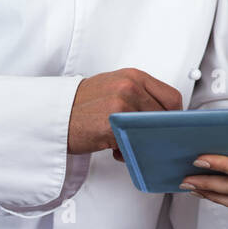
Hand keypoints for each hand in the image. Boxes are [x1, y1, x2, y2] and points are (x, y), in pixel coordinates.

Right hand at [67, 68, 181, 154]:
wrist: (54, 115)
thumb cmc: (82, 103)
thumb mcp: (114, 87)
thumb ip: (140, 95)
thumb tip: (164, 115)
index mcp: (133, 76)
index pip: (172, 97)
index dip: (173, 117)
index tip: (168, 127)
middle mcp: (129, 87)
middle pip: (165, 117)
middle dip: (158, 133)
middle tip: (147, 141)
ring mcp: (121, 105)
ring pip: (151, 132)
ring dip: (143, 143)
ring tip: (127, 144)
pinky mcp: (111, 126)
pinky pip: (132, 145)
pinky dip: (128, 153)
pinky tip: (115, 150)